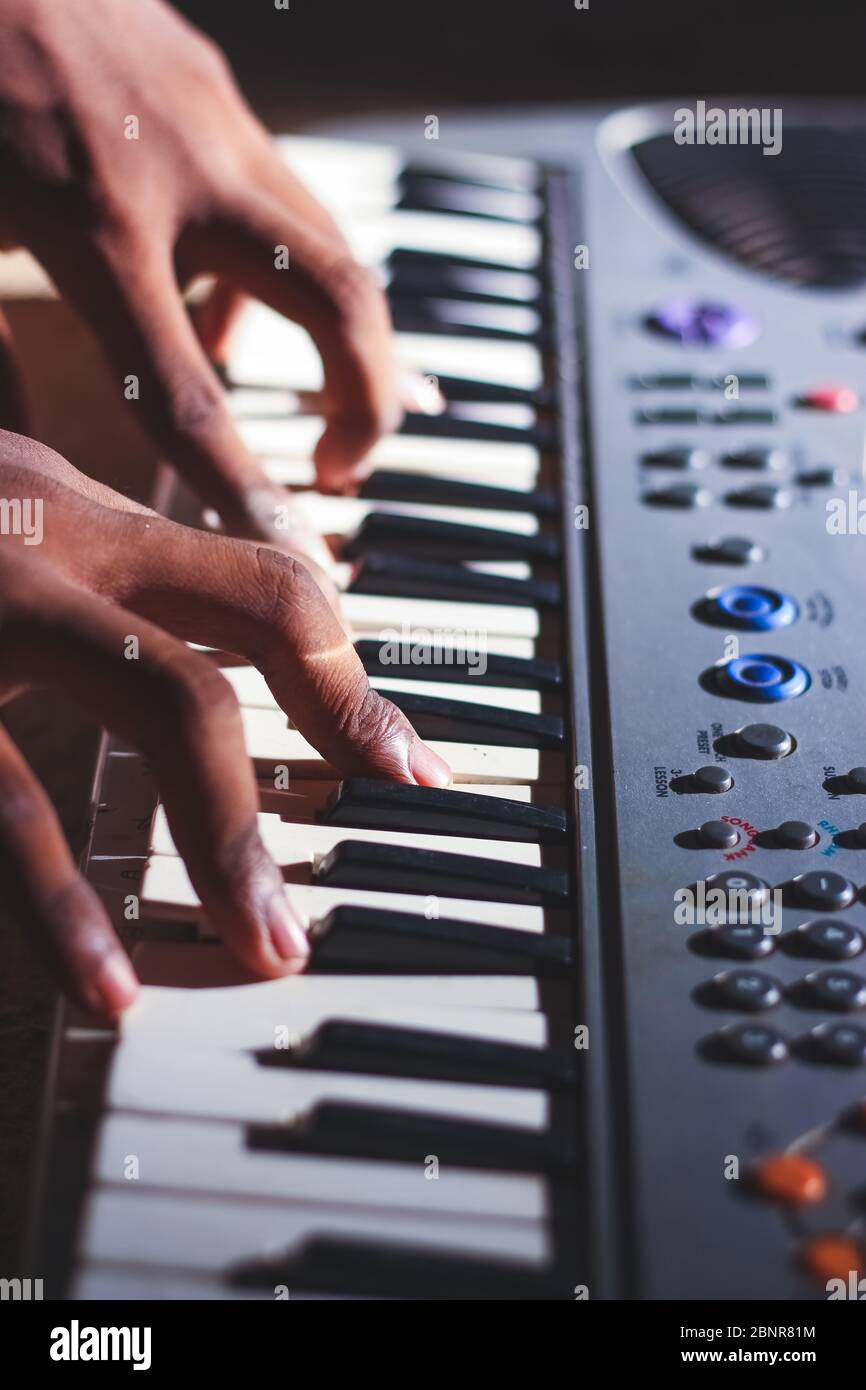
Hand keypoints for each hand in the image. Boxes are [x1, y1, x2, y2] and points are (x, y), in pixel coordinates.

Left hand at [0, 0, 400, 563]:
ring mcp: (212, 113)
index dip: (248, 487)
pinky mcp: (213, 82)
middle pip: (339, 302)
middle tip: (343, 468)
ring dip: (347, 339)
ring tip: (313, 406)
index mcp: (91, 223)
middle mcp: (181, 168)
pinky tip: (233, 299)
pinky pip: (284, 196)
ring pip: (335, 245)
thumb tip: (23, 448)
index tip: (299, 554)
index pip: (190, 393)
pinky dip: (284, 269)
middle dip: (369, 400)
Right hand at [0, 430, 450, 1016]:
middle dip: (339, 729)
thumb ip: (61, 580)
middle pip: (257, 610)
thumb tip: (136, 650)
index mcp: (71, 509)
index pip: (260, 578)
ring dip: (232, 835)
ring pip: (166, 695)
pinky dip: (56, 898)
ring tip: (268, 950)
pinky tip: (101, 980)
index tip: (406, 766)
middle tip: (381, 832)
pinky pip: (8, 802)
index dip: (348, 676)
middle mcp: (53, 530)